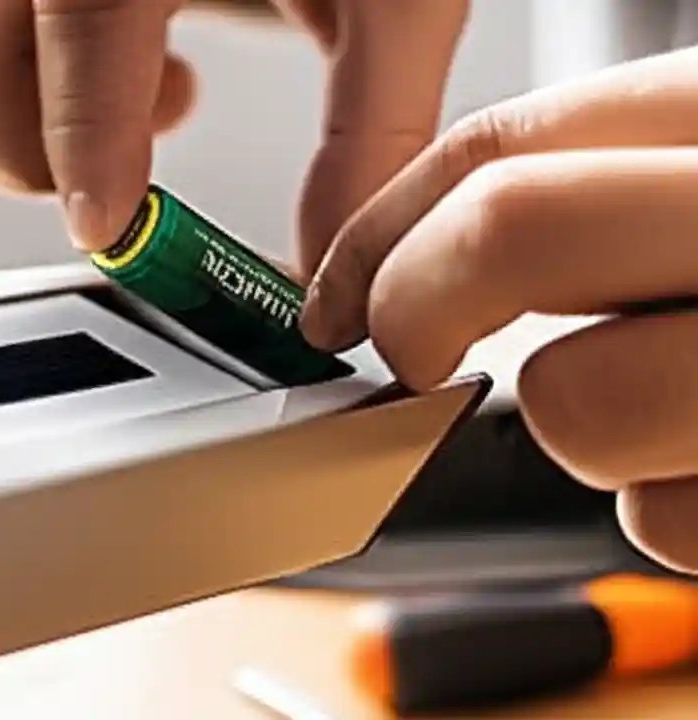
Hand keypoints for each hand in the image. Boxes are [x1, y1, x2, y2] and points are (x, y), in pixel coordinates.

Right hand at [0, 0, 466, 272]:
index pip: (81, 17)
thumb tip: (327, 257)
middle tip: (116, 182)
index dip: (83, 138)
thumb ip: (368, 130)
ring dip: (30, 119)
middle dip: (23, 147)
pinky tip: (132, 63)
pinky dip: (33, 85)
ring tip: (153, 98)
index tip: (108, 228)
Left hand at [299, 47, 697, 573]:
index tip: (328, 296)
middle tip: (409, 358)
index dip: (378, 229)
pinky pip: (662, 521)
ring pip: (574, 401)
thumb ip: (591, 193)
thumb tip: (406, 246)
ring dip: (582, 427)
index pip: (502, 146)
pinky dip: (665, 505)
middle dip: (417, 309)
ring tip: (661, 406)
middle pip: (509, 229)